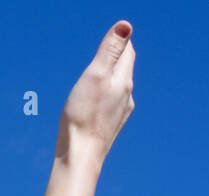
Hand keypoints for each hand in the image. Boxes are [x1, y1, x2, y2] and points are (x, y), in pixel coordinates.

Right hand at [56, 20, 134, 165]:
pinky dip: (106, 96)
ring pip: (119, 87)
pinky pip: (112, 104)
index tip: (110, 36)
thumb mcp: (95, 75)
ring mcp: (121, 113)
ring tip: (100, 74)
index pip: (127, 51)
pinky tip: (97, 103)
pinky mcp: (111, 127)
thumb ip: (110, 50)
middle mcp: (127, 96)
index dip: (119, 40)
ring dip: (111, 78)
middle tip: (107, 48)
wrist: (81, 157)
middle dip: (116, 57)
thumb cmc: (84, 115)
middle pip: (125, 68)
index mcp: (124, 80)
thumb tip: (126, 26)